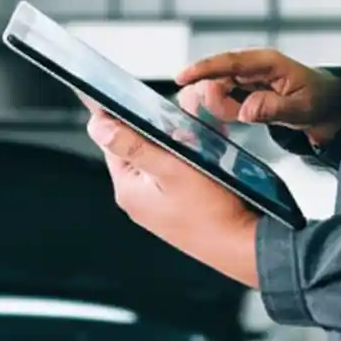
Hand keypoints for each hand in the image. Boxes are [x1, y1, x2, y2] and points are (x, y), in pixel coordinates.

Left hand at [79, 97, 260, 287]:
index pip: (112, 141)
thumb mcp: (171, 169)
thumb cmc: (213, 212)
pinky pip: (175, 173)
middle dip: (159, 130)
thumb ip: (133, 145)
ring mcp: (158, 205)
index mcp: (129, 189)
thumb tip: (98, 126)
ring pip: (160, 158)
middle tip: (182, 122)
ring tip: (200, 141)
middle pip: (138, 147)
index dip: (120, 116)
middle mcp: (139, 199)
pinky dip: (189, 160)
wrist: (242, 245)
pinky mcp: (177, 208)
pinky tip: (208, 159)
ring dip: (177, 144)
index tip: (126, 95)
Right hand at [175, 49, 340, 146]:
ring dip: (217, 108)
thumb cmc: (320, 99)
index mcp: (267, 63)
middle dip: (209, 96)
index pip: (229, 62)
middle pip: (216, 77)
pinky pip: (224, 102)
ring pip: (217, 91)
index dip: (203, 69)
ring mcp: (248, 81)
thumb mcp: (302, 107)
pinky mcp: (246, 94)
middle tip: (216, 114)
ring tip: (234, 120)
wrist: (329, 107)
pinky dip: (221, 113)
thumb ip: (273, 108)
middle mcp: (253, 68)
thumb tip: (246, 110)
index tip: (182, 77)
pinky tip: (228, 123)